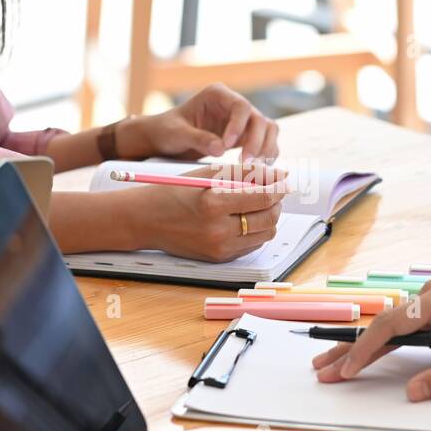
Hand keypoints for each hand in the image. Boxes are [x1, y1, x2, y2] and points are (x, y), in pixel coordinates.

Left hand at [120, 84, 279, 161]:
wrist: (164, 139)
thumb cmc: (167, 130)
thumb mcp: (176, 133)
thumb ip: (197, 138)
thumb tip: (221, 149)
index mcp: (217, 95)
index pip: (241, 106)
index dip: (239, 126)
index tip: (227, 146)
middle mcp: (233, 105)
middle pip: (259, 119)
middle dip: (256, 142)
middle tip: (245, 164)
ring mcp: (242, 121)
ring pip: (268, 130)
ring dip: (265, 149)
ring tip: (254, 168)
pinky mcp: (245, 136)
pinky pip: (265, 143)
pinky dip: (266, 155)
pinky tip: (257, 169)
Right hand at [127, 165, 288, 262]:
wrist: (146, 220)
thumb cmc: (175, 192)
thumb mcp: (207, 174)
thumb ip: (244, 173)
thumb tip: (278, 173)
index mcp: (213, 203)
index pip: (262, 197)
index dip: (279, 187)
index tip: (284, 180)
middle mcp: (218, 230)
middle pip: (269, 217)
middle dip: (277, 202)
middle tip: (273, 191)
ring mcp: (219, 248)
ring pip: (265, 234)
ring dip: (268, 217)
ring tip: (259, 204)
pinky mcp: (219, 258)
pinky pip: (251, 245)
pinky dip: (255, 231)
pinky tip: (244, 219)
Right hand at [311, 280, 430, 401]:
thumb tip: (411, 393)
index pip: (391, 327)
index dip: (365, 350)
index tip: (347, 370)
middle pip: (381, 324)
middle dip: (350, 349)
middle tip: (322, 369)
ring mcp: (430, 301)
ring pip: (385, 326)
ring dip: (358, 347)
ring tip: (329, 364)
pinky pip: (398, 327)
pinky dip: (377, 343)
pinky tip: (358, 355)